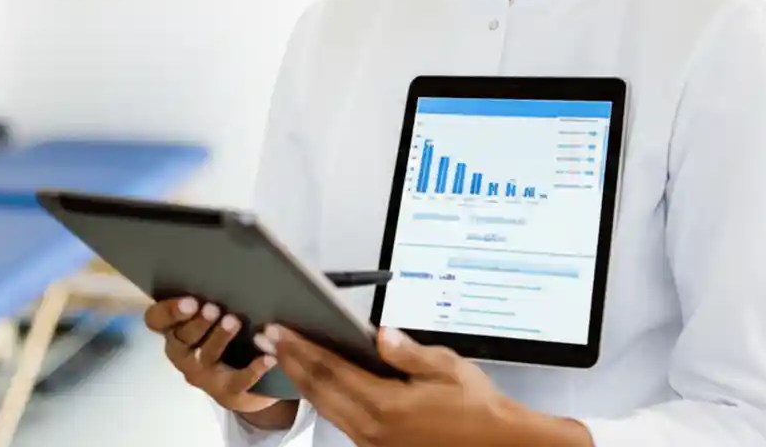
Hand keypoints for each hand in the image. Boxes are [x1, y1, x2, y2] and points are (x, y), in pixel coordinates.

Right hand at [143, 297, 280, 414]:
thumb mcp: (213, 317)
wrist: (246, 382)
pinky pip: (237, 381)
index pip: (156, 320)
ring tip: (234, 321)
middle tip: (212, 308)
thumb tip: (231, 265)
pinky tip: (268, 357)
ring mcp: (202, 374)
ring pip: (205, 357)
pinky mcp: (226, 392)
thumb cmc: (226, 337)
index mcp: (174, 330)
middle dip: (197, 323)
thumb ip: (212, 297)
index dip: (169, 311)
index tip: (190, 300)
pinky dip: (253, 369)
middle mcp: (182, 353)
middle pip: (181, 338)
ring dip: (219, 338)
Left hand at [261, 325, 592, 446]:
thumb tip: (381, 336)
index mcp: (386, 405)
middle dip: (290, 361)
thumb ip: (407, 352)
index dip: (300, 347)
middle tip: (267, 338)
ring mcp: (373, 441)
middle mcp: (372, 428)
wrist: (498, 445)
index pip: (330, 370)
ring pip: (325, 406)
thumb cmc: (478, 411)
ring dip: (301, 379)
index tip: (279, 331)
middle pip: (318, 389)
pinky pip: (339, 418)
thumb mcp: (447, 368)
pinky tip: (315, 382)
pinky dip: (321, 397)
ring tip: (282, 356)